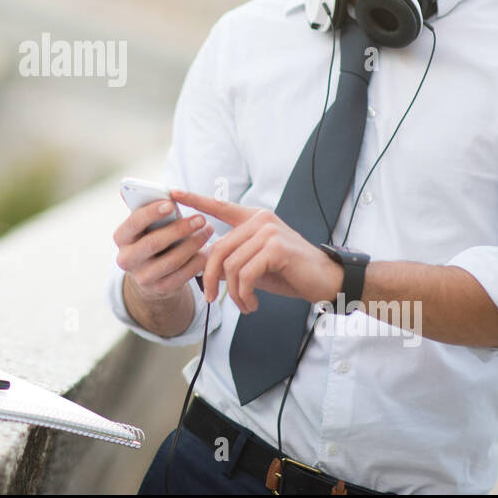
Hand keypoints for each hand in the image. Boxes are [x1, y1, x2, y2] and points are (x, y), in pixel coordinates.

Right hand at [112, 199, 212, 300]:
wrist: (151, 273)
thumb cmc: (152, 237)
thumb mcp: (146, 226)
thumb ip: (152, 211)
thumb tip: (160, 192)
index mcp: (121, 237)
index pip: (134, 223)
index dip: (151, 213)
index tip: (171, 204)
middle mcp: (127, 259)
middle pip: (153, 243)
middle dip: (179, 229)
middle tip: (200, 219)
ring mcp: (143, 277)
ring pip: (171, 260)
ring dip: (193, 244)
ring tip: (207, 231)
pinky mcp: (160, 289)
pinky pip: (182, 275)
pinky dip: (196, 262)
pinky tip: (207, 250)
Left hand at [168, 189, 338, 312]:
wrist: (325, 281)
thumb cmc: (290, 273)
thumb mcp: (255, 265)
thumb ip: (233, 260)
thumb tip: (204, 268)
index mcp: (254, 219)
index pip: (219, 206)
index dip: (195, 200)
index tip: (173, 193)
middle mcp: (260, 220)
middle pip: (218, 248)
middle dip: (210, 278)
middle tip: (211, 298)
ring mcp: (268, 232)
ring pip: (230, 265)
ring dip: (233, 293)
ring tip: (244, 305)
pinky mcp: (276, 248)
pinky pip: (245, 275)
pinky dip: (244, 295)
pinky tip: (252, 304)